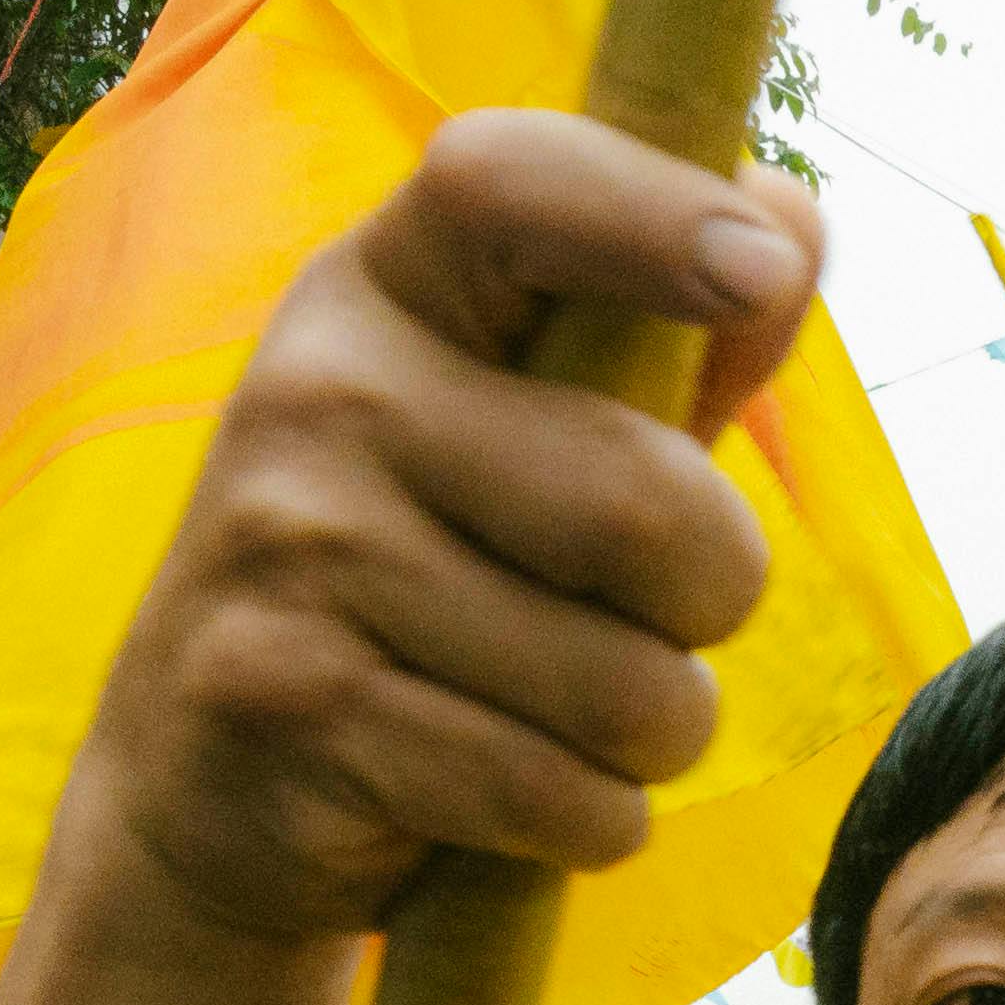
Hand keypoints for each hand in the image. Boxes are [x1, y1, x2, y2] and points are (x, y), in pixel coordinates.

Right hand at [60, 111, 824, 952]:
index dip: (652, 211)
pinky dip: (584, 824)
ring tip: (553, 716)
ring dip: (649, 738)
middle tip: (638, 621)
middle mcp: (316, 387)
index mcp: (384, 287)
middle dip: (713, 605)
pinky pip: (560, 796)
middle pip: (656, 511)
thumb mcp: (538, 440)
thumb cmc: (433, 584)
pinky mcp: (284, 702)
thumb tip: (794, 225)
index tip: (763, 271)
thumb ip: (670, 349)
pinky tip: (490, 795)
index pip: (506, 181)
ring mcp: (283, 542)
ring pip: (628, 687)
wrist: (209, 790)